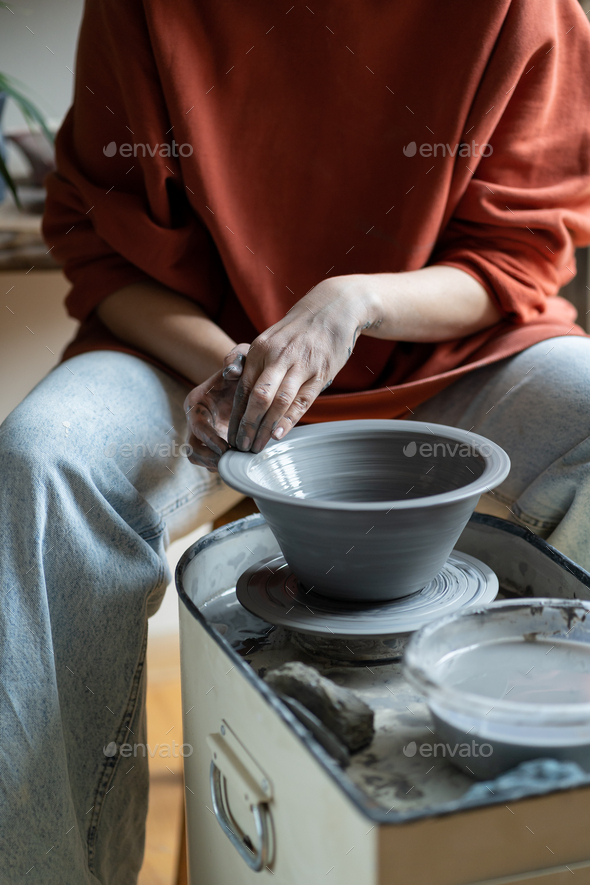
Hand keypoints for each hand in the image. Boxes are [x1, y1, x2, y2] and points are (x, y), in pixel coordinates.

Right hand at [184, 343, 248, 470]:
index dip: (209, 438)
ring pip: (199, 459)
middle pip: (193, 448)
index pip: (196, 425)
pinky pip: (213, 462)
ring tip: (236, 465)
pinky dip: (225, 466)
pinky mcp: (214, 445)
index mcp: (196, 402)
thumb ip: (236, 360)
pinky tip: (242, 463)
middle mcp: (196, 421)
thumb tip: (232, 372)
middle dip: (210, 458)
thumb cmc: (244, 367)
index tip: (225, 447)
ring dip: (216, 465)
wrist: (248, 378)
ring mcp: (204, 435)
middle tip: (231, 462)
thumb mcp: (241, 357)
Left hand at [228, 276, 378, 453]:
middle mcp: (278, 356)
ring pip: (279, 401)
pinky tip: (278, 434)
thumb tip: (235, 385)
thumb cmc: (297, 330)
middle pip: (258, 397)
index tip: (232, 435)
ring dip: (266, 427)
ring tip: (258, 446)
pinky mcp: (321, 372)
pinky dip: (289, 419)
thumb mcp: (270, 338)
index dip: (236, 415)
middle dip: (247, 425)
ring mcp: (301, 364)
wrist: (333, 308)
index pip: (244, 388)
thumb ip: (253, 362)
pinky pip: (302, 400)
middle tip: (241, 446)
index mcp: (260, 349)